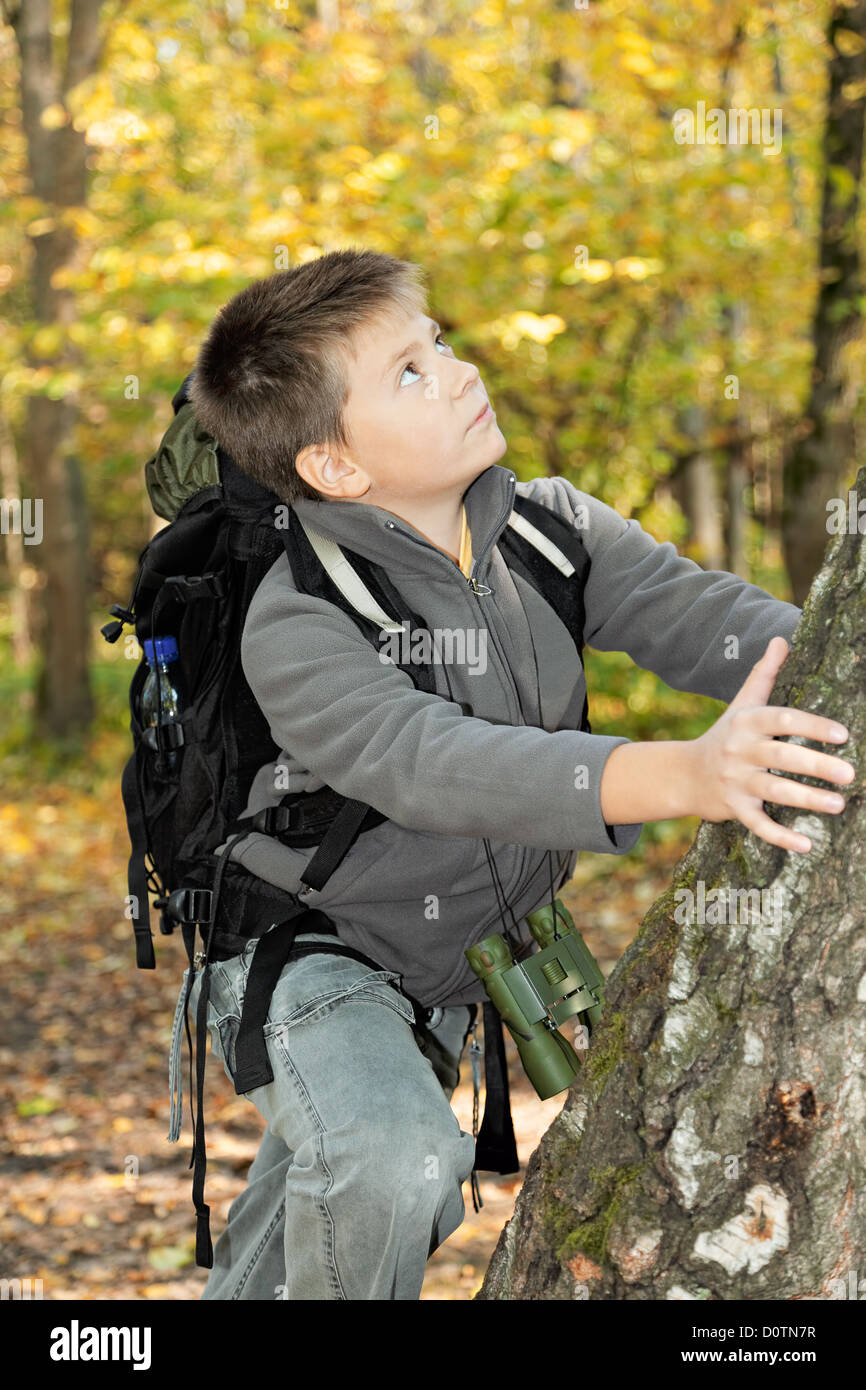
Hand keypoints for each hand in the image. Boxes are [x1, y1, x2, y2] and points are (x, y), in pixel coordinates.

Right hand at [687, 636, 854, 852]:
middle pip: (780, 758)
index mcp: (746, 722)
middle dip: (816, 766)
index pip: (782, 719)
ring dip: (806, 800)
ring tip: (838, 805)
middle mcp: (739, 751)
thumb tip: (781, 639)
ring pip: (773, 791)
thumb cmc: (726, 735)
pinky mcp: (732, 809)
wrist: (685, 775)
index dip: (812, 726)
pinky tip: (806, 845)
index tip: (843, 734)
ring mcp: (735, 781)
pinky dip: (780, 837)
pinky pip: (758, 825)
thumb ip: (764, 674)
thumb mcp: (742, 704)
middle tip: (850, 774)